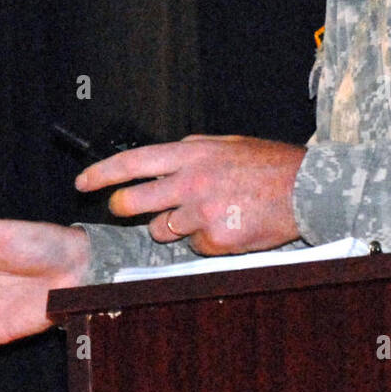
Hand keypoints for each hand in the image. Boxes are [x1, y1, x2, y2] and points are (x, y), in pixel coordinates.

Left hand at [76, 134, 305, 255]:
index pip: (133, 162)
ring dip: (174, 226)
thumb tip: (164, 158)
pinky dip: (204, 241)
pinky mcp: (216, 239)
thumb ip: (192, 151)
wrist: (307, 190)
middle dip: (124, 208)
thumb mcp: (227, 144)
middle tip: (127, 208)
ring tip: (207, 212)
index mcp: (192, 154)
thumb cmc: (269, 165)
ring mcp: (202, 213)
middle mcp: (191, 182)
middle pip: (134, 202)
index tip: (84, 183)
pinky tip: (228, 225)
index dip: (102, 174)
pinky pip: (194, 247)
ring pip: (163, 229)